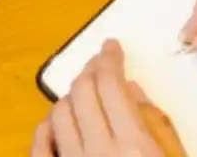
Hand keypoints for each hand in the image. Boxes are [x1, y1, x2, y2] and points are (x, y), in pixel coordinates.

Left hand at [32, 39, 182, 156]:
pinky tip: (55, 121)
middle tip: (99, 63)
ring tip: (84, 92)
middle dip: (90, 70)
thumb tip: (131, 91)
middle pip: (82, 92)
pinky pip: (39, 147)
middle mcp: (100, 153)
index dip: (109, 59)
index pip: (111, 84)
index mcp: (134, 145)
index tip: (111, 48)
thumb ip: (157, 125)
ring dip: (71, 96)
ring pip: (59, 113)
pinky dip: (45, 128)